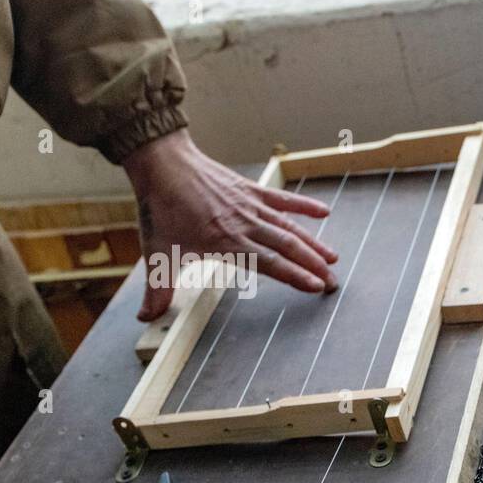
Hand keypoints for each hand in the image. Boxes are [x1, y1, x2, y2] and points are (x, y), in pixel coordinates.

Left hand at [123, 129, 339, 320]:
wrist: (162, 164)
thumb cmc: (161, 208)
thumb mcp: (157, 251)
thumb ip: (158, 288)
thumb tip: (147, 317)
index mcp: (226, 242)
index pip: (269, 262)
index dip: (295, 275)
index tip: (316, 287)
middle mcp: (244, 224)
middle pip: (287, 246)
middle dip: (314, 265)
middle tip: (334, 282)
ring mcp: (250, 206)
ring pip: (289, 226)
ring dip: (313, 243)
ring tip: (334, 258)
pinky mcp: (251, 190)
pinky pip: (283, 199)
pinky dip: (305, 205)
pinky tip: (325, 213)